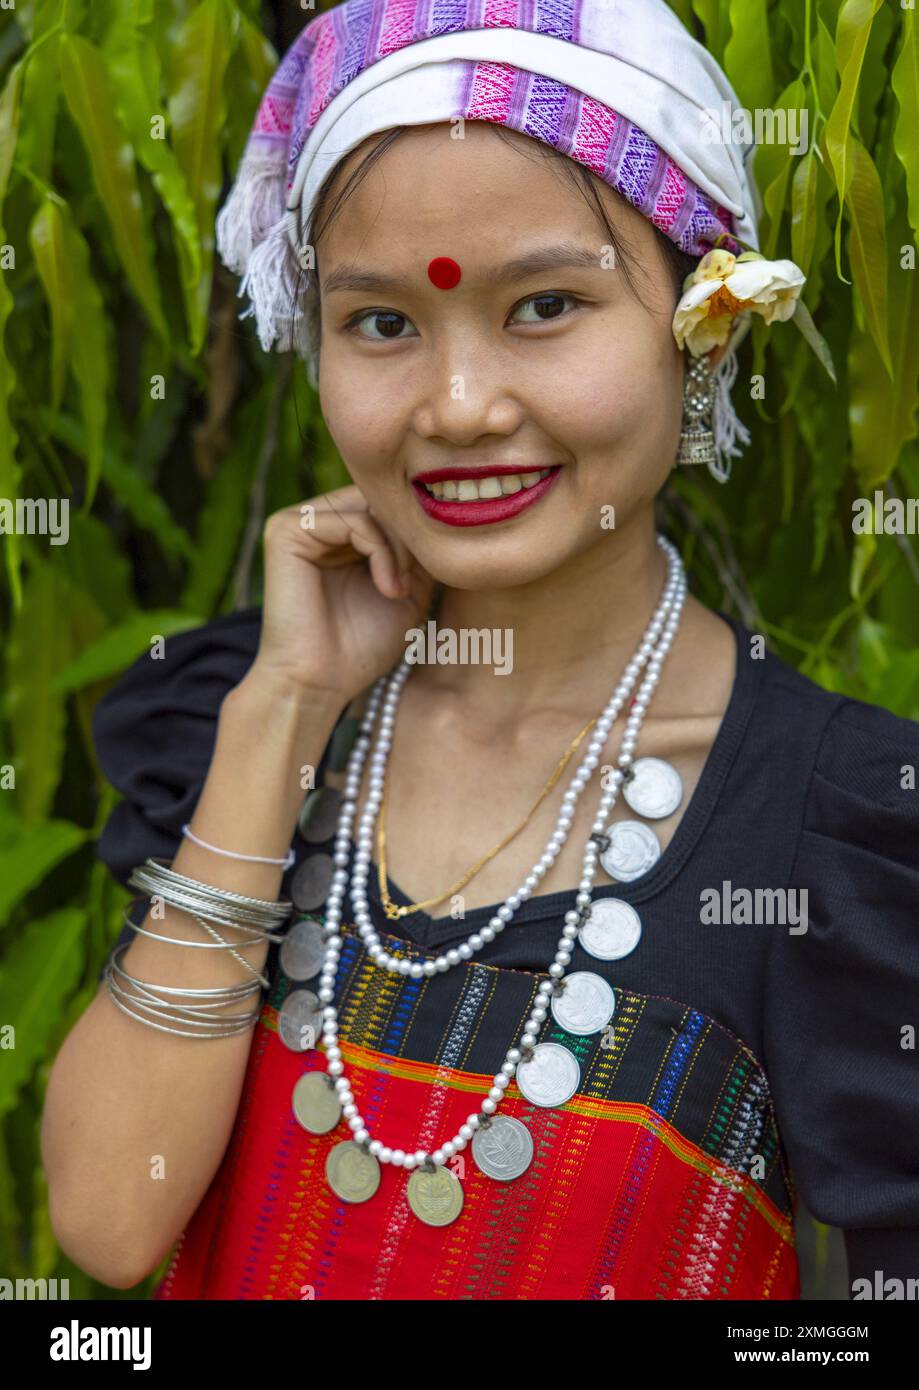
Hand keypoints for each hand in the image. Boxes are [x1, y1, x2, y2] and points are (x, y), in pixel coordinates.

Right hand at [248, 484, 437, 701]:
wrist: (321, 684)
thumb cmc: (364, 645)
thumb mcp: (410, 588)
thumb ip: (422, 547)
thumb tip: (449, 511)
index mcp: (338, 531)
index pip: (389, 502)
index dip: (420, 531)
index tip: (436, 574)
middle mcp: (315, 519)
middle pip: (381, 497)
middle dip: (410, 536)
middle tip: (419, 580)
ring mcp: (298, 521)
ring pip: (370, 505)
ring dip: (399, 547)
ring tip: (401, 590)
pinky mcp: (286, 530)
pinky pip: (351, 519)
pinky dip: (381, 551)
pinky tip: (389, 588)